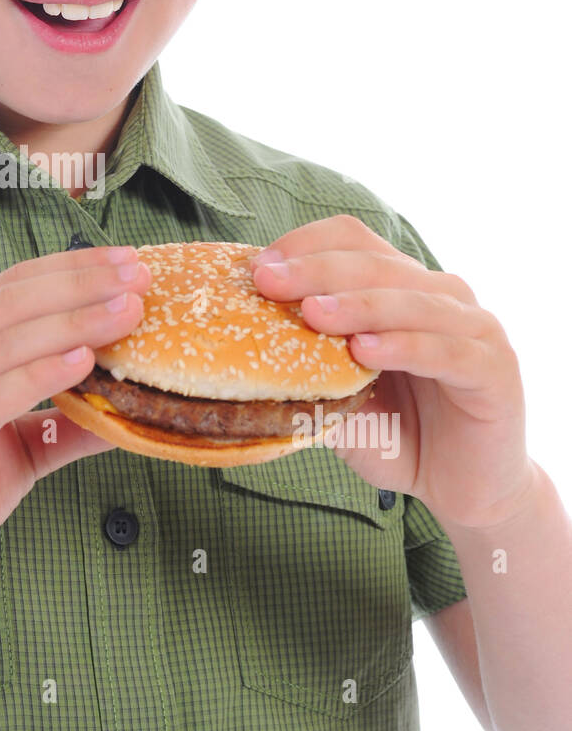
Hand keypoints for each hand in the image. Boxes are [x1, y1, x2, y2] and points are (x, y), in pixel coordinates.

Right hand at [0, 245, 150, 605]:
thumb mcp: (18, 449)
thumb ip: (67, 425)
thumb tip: (133, 411)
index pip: (14, 284)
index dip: (74, 268)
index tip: (129, 261)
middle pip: (13, 301)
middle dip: (82, 284)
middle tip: (139, 276)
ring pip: (4, 341)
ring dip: (72, 322)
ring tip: (126, 312)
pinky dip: (37, 376)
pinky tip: (81, 363)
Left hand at [249, 214, 531, 530]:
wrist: (464, 489)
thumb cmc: (397, 435)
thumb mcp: (337, 401)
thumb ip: (304, 372)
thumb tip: (236, 353)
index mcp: (400, 287)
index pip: (352, 240)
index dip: (306, 245)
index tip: (258, 268)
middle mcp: (439, 295)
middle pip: (375, 263)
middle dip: (316, 269)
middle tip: (269, 281)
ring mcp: (473, 328)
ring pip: (410, 300)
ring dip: (358, 303)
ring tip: (313, 312)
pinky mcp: (495, 368)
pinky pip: (445, 349)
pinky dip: (402, 346)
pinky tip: (365, 351)